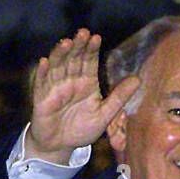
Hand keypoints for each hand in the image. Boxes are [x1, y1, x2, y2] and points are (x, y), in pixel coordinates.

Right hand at [26, 28, 140, 163]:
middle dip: (78, 46)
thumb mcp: (104, 115)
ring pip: (57, 67)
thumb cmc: (82, 129)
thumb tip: (138, 79)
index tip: (96, 37)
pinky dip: (42, 73)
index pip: (89, 61)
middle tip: (83, 32)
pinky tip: (44, 62)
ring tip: (66, 43)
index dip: (92, 50)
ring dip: (60, 54)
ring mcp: (55, 87)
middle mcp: (70, 80)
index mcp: (86, 82)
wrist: (61, 146)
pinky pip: (41, 83)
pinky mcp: (42, 98)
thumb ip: (119, 97)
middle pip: (73, 59)